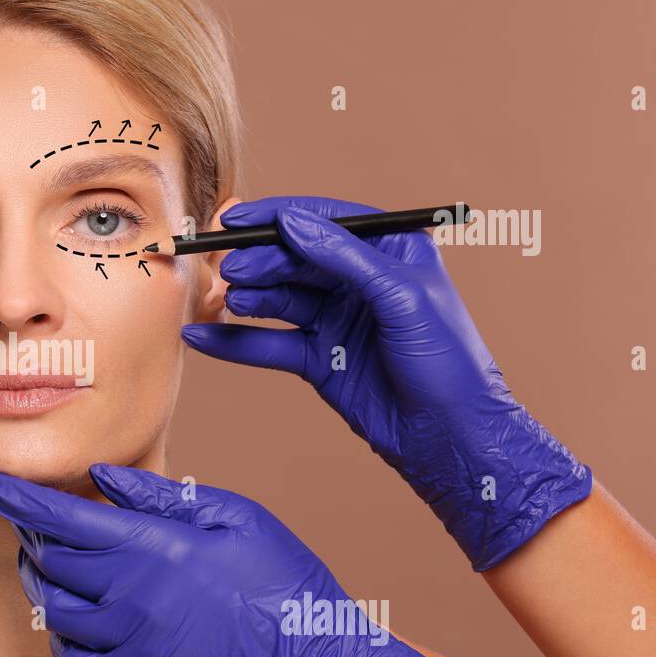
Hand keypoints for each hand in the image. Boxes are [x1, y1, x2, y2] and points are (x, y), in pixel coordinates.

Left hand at [0, 463, 463, 656]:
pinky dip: (66, 632)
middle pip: (49, 559)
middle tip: (52, 525)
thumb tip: (103, 477)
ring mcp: (128, 642)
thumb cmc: (283, 582)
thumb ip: (163, 497)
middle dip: (38, 536)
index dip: (10, 495)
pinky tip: (86, 616)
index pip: (58, 516)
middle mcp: (128, 594)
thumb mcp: (235, 516)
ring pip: (53, 608)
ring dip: (49, 582)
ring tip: (68, 567)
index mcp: (151, 545)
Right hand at [181, 195, 591, 570]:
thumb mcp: (401, 297)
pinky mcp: (319, 359)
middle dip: (260, 261)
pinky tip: (203, 336)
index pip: (325, 221)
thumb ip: (344, 256)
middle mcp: (360, 281)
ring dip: (247, 298)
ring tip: (223, 299)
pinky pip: (269, 343)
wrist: (452, 438)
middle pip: (295, 259)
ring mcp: (337, 320)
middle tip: (230, 269)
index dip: (279, 218)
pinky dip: (236, 341)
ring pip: (279, 298)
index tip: (237, 220)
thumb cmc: (448, 363)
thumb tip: (293, 222)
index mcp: (391, 251)